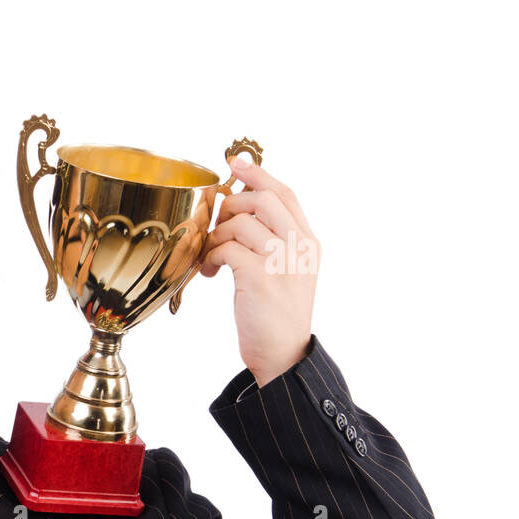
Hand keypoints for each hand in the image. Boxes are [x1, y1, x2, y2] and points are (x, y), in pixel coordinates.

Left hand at [199, 158, 318, 386]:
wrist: (283, 356)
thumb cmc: (276, 316)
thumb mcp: (286, 273)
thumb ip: (273, 242)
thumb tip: (238, 211)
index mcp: (309, 242)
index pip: (286, 193)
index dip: (259, 174)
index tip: (235, 162)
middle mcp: (301, 247)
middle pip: (263, 199)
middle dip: (231, 204)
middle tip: (216, 224)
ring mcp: (283, 262)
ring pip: (241, 223)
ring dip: (216, 236)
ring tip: (210, 257)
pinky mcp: (261, 278)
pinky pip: (227, 249)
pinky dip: (211, 257)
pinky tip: (209, 273)